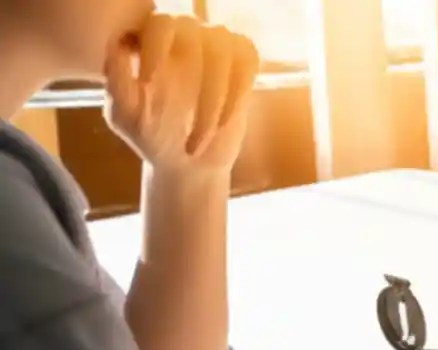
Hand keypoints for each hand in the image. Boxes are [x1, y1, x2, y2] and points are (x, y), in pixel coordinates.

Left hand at [104, 13, 259, 174]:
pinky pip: (247, 62)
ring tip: (200, 138)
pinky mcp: (242, 67)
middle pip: (193, 27)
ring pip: (223, 47)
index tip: (148, 82)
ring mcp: (216, 50)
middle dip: (187, 78)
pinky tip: (221, 124)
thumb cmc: (150, 136)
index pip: (159, 22)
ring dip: (214, 97)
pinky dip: (236, 95)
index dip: (155, 45)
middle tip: (182, 123)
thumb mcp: (124, 114)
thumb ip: (117, 79)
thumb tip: (119, 43)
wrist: (186, 166)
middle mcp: (185, 38)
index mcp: (152, 43)